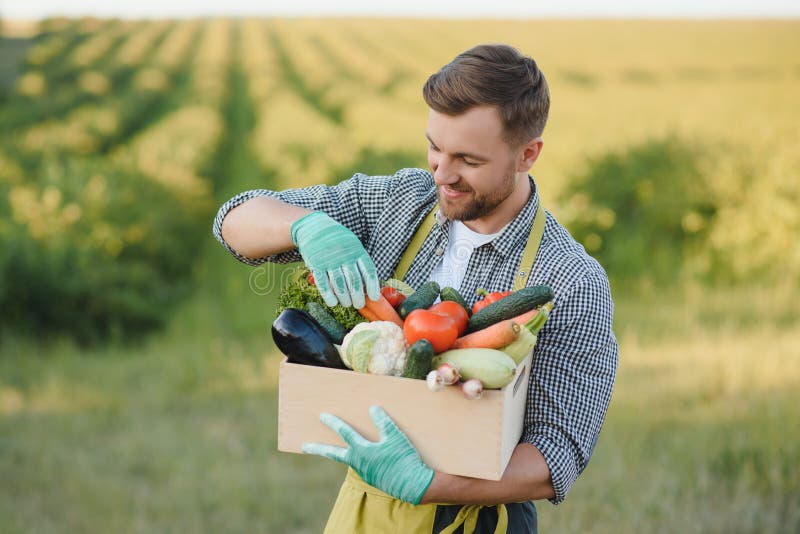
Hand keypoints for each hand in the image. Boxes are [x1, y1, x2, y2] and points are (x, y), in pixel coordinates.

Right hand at [290, 212, 379, 308]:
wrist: (314, 228)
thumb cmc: (337, 240)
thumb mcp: (352, 245)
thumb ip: (359, 261)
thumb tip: (368, 284)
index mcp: (357, 250)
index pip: (368, 271)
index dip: (372, 286)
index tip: (374, 298)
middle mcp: (344, 255)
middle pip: (354, 281)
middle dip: (358, 297)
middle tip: (358, 304)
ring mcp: (330, 260)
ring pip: (340, 285)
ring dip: (345, 298)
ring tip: (347, 303)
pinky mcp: (316, 264)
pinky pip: (323, 284)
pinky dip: (329, 296)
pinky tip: (333, 302)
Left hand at [302, 406, 434, 504]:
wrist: (413, 485)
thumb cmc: (404, 460)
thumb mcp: (396, 437)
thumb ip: (383, 423)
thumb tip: (373, 408)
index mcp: (362, 451)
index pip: (345, 433)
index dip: (333, 422)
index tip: (322, 416)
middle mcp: (358, 463)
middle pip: (333, 453)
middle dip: (318, 448)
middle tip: (304, 446)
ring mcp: (364, 472)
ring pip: (348, 459)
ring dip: (340, 452)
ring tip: (336, 447)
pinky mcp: (372, 478)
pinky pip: (361, 464)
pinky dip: (357, 458)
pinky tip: (365, 454)